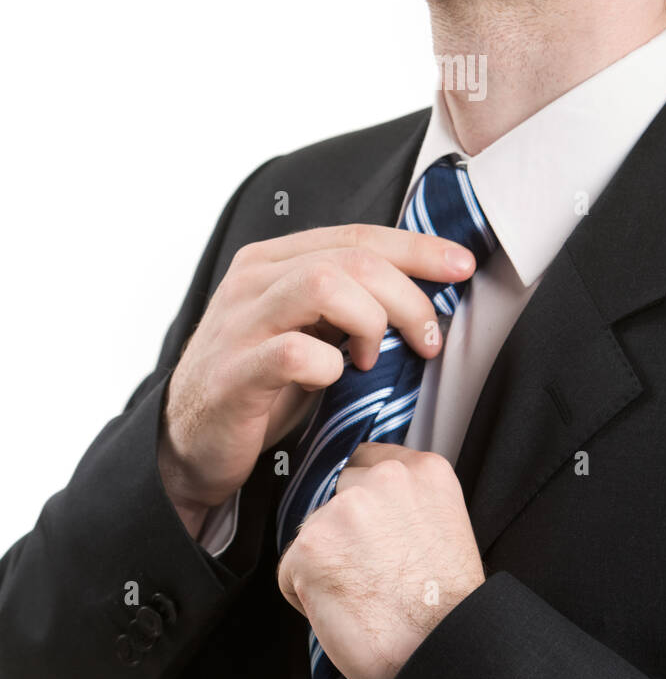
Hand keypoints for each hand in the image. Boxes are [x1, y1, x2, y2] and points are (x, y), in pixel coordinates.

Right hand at [157, 224, 475, 535]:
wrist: (190, 443)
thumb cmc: (260, 384)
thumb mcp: (307, 330)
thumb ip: (347, 301)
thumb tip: (422, 290)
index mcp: (273, 260)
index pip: (357, 235)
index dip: (417, 248)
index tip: (462, 266)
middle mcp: (253, 280)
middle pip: (351, 258)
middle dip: (406, 294)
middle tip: (427, 338)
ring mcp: (239, 323)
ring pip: (323, 285)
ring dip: (370, 320)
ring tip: (373, 356)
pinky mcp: (234, 372)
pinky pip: (294, 352)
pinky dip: (329, 365)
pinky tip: (332, 380)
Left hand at [276, 443, 485, 678]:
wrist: (440, 653)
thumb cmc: (444, 609)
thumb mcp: (443, 527)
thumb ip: (406, 501)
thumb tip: (368, 503)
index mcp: (423, 471)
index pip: (367, 461)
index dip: (363, 499)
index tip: (372, 529)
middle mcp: (385, 479)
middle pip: (337, 492)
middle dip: (342, 529)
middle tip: (369, 572)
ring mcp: (345, 508)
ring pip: (313, 529)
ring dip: (324, 561)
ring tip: (361, 596)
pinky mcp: (311, 544)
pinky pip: (290, 569)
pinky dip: (305, 595)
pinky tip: (343, 611)